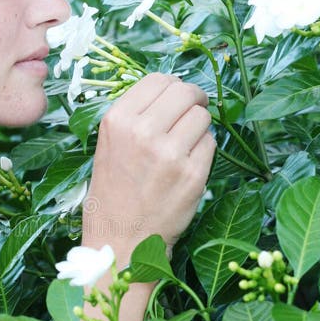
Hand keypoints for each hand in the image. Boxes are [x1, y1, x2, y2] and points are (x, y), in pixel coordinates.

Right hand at [83, 73, 215, 260]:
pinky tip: (188, 165)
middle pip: (185, 92)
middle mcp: (143, 132)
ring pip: (202, 116)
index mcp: (118, 121)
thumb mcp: (109, 145)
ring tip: (185, 145)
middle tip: (193, 111)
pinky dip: (204, 150)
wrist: (121, 241)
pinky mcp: (193, 175)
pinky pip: (210, 143)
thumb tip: (172, 90)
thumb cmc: (113, 194)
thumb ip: (136, 116)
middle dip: (194, 99)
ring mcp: (170, 153)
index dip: (173, 86)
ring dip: (198, 126)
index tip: (177, 98)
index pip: (158, 79)